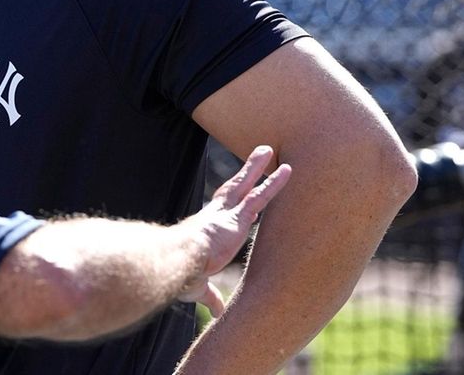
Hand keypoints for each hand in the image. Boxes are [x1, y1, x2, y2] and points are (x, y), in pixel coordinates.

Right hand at [176, 145, 290, 316]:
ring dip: (257, 167)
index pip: (222, 212)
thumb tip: (218, 314)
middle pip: (233, 189)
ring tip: (269, 150)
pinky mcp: (238, 218)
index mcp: (205, 230)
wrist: (177, 263)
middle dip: (244, 175)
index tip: (243, 196)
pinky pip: (260, 196)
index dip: (233, 204)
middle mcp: (216, 216)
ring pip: (246, 185)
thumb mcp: (199, 288)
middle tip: (256, 159)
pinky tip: (286, 169)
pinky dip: (273, 182)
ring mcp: (227, 215)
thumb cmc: (182, 274)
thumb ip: (212, 297)